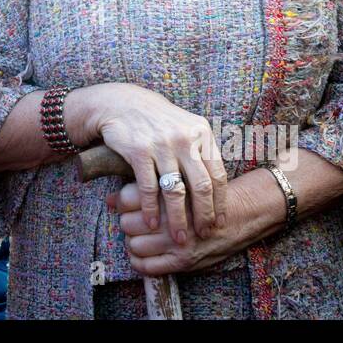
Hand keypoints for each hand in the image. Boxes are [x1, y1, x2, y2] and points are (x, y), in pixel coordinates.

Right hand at [88, 84, 227, 242]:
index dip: (220, 203)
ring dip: (178, 220)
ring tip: (179, 238)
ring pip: (175, 192)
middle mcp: (184, 138)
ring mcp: (161, 145)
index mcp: (201, 133)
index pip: (218, 175)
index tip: (220, 222)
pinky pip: (148, 188)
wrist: (122, 103)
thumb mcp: (187, 127)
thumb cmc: (159, 122)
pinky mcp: (138, 151)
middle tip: (203, 235)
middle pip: (201, 186)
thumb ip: (203, 152)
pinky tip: (153, 223)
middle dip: (204, 216)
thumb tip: (220, 188)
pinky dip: (151, 209)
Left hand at [109, 179, 252, 275]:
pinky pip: (146, 266)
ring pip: (134, 244)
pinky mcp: (183, 261)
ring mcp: (177, 241)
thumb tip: (110, 198)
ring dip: (133, 241)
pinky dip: (138, 261)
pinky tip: (143, 253)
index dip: (124, 202)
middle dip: (128, 222)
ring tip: (142, 235)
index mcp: (168, 192)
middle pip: (127, 222)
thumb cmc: (202, 196)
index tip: (129, 203)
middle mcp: (172, 217)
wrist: (237, 215)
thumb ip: (144, 189)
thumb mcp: (176, 183)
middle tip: (136, 220)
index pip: (127, 198)